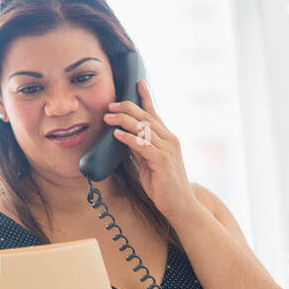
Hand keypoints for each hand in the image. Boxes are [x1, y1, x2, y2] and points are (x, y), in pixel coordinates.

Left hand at [103, 81, 197, 226]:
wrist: (180, 205)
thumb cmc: (164, 186)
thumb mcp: (149, 163)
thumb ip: (140, 147)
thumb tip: (126, 135)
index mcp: (168, 138)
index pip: (155, 113)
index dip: (146, 97)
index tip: (138, 82)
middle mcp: (170, 140)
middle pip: (146, 117)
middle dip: (126, 109)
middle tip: (110, 106)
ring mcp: (167, 149)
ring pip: (143, 128)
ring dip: (123, 121)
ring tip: (108, 118)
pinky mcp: (162, 160)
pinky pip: (142, 144)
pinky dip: (128, 138)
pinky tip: (117, 134)